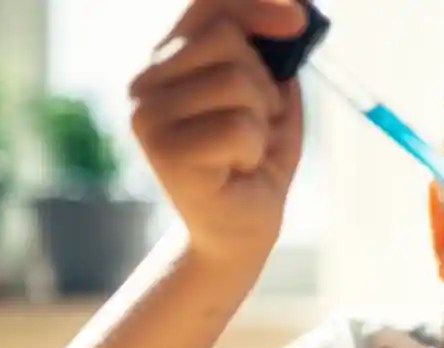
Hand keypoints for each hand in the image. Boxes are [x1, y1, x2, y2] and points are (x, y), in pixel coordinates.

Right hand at [129, 0, 305, 259]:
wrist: (240, 230)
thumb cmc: (255, 160)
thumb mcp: (271, 97)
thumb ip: (272, 54)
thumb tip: (294, 13)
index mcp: (166, 62)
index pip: (207, 5)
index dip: (255, 5)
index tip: (298, 20)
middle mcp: (145, 82)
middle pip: (227, 40)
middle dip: (263, 83)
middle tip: (257, 125)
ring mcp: (147, 116)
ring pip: (237, 82)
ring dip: (262, 120)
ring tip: (245, 150)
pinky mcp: (163, 151)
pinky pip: (239, 127)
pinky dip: (255, 150)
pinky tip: (236, 170)